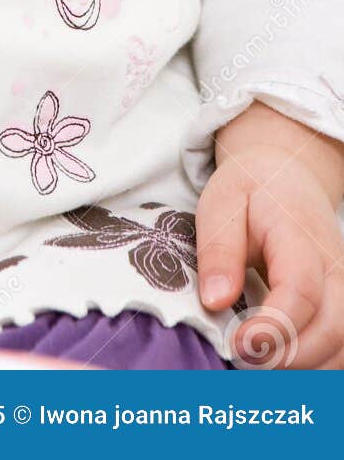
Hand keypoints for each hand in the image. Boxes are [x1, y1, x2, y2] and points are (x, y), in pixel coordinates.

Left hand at [197, 104, 343, 367]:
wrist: (287, 176)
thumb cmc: (250, 190)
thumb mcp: (221, 203)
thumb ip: (219, 249)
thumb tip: (215, 302)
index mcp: (300, 234)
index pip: (301, 289)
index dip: (274, 326)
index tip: (239, 345)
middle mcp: (335, 266)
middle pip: (332, 328)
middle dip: (289, 357)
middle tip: (242, 363)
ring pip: (342, 346)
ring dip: (302, 369)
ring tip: (254, 367)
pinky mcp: (342, 305)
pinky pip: (340, 349)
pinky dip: (313, 367)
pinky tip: (276, 367)